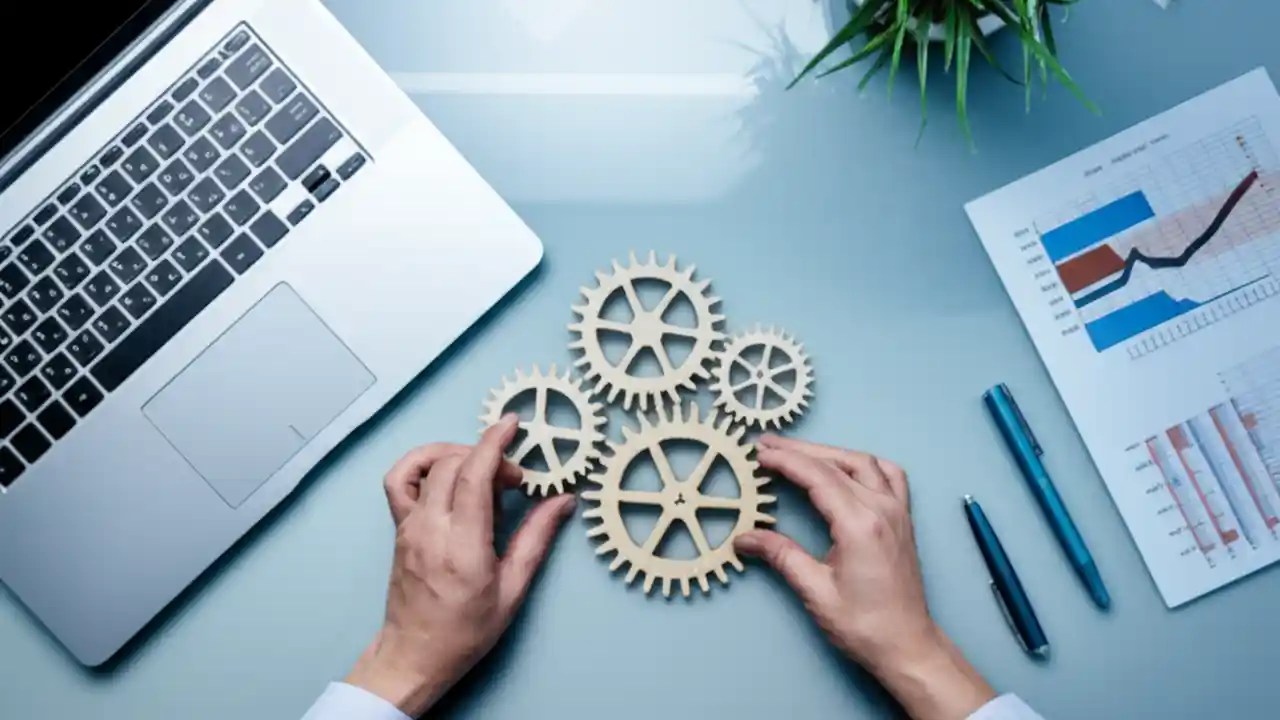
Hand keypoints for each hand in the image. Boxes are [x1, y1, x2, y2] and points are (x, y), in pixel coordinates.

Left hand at [346, 415, 575, 716]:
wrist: (413, 655)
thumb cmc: (466, 631)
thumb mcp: (512, 590)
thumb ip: (536, 539)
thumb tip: (564, 500)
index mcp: (462, 546)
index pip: (473, 476)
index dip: (493, 443)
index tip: (512, 425)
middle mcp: (430, 529)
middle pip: (452, 465)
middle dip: (487, 456)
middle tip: (513, 481)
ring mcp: (408, 527)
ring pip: (424, 466)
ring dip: (455, 454)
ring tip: (479, 470)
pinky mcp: (398, 529)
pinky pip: (400, 481)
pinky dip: (421, 464)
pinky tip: (445, 472)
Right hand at [734, 435, 994, 719]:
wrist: (907, 645)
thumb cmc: (864, 625)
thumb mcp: (816, 590)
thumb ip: (781, 556)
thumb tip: (744, 538)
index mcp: (860, 524)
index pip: (818, 477)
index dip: (786, 461)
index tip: (759, 454)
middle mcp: (883, 509)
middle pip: (837, 463)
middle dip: (800, 451)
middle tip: (766, 445)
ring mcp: (898, 511)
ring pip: (863, 462)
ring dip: (829, 452)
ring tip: (798, 452)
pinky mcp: (903, 519)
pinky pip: (889, 475)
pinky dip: (863, 463)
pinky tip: (847, 466)